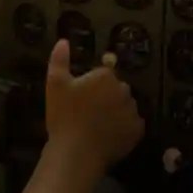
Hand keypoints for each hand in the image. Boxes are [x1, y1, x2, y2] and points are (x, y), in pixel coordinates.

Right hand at [44, 40, 142, 169]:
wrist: (76, 152)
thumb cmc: (64, 117)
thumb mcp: (55, 85)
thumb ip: (59, 60)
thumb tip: (63, 41)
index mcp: (106, 76)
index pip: (104, 74)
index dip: (93, 85)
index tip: (82, 98)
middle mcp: (124, 89)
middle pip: (117, 89)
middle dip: (107, 97)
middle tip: (89, 113)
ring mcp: (133, 110)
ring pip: (125, 106)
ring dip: (116, 111)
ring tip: (99, 126)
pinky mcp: (137, 130)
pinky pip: (132, 124)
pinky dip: (124, 128)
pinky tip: (109, 135)